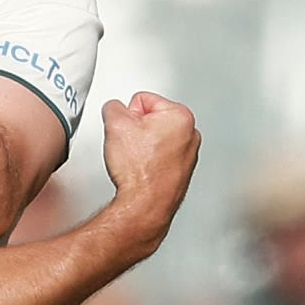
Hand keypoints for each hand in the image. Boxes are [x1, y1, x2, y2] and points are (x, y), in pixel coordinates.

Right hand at [101, 92, 200, 243]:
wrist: (144, 205)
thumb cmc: (139, 170)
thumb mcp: (115, 124)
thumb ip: (113, 106)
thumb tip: (115, 109)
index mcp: (181, 116)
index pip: (142, 100)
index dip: (128, 116)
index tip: (129, 133)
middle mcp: (190, 134)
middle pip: (151, 118)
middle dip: (137, 130)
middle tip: (131, 147)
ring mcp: (189, 155)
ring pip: (154, 138)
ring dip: (143, 146)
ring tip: (137, 160)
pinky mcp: (182, 171)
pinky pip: (159, 157)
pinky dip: (149, 161)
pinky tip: (142, 170)